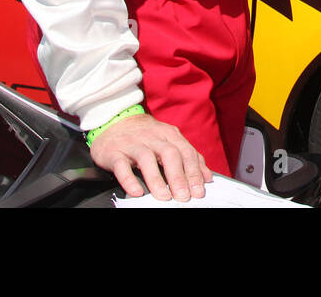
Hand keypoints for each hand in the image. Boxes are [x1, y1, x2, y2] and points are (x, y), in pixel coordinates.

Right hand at [88, 113, 212, 201]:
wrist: (113, 123)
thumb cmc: (145, 137)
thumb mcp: (168, 141)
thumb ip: (188, 157)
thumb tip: (207, 177)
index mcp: (169, 134)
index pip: (186, 152)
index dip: (194, 172)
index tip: (199, 191)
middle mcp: (152, 136)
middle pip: (169, 154)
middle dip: (179, 177)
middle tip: (184, 197)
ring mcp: (132, 143)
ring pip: (146, 159)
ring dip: (157, 180)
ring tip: (164, 197)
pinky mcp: (113, 152)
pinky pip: (121, 166)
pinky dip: (129, 180)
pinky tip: (137, 192)